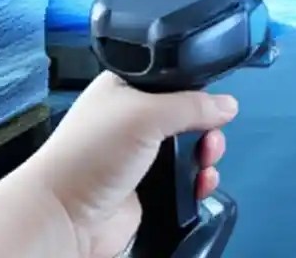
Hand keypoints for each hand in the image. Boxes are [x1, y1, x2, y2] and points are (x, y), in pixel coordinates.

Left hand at [26, 72, 238, 257]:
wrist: (66, 215)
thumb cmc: (90, 154)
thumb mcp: (146, 113)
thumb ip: (193, 105)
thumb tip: (229, 105)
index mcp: (125, 90)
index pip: (172, 79)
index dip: (195, 90)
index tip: (211, 103)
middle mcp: (133, 120)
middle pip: (189, 116)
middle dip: (208, 128)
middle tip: (209, 139)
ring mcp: (142, 156)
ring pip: (191, 149)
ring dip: (207, 155)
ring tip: (206, 162)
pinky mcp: (150, 187)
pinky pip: (187, 179)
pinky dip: (200, 181)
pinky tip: (202, 183)